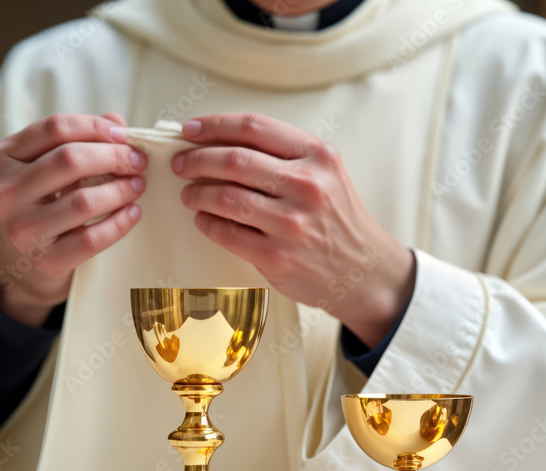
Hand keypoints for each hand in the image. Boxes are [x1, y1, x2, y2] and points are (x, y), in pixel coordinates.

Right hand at [0, 112, 147, 325]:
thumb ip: (76, 140)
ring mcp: (22, 229)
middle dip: (114, 157)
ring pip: (84, 201)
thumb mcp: (43, 167)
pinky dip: (120, 223)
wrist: (19, 261)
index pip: (55, 128)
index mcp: (1, 158)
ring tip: (137, 186)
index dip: (96, 127)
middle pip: (71, 160)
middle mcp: (5, 192)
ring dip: (121, 190)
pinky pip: (92, 238)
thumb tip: (116, 121)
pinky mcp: (44, 259)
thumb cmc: (37, 203)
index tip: (124, 136)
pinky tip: (133, 212)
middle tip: (138, 162)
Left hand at [174, 113, 414, 347]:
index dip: (214, 125)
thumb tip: (220, 141)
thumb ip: (283, 155)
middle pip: (234, 160)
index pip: (254, 127)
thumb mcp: (326, 173)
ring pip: (226, 197)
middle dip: (196, 159)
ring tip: (188, 194)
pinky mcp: (277, 257)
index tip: (189, 129)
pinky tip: (203, 219)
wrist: (365, 271)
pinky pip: (227, 233)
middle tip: (181, 164)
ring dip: (197, 193)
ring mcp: (292, 223)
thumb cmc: (337, 218)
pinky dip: (207, 223)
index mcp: (317, 155)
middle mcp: (307, 185)